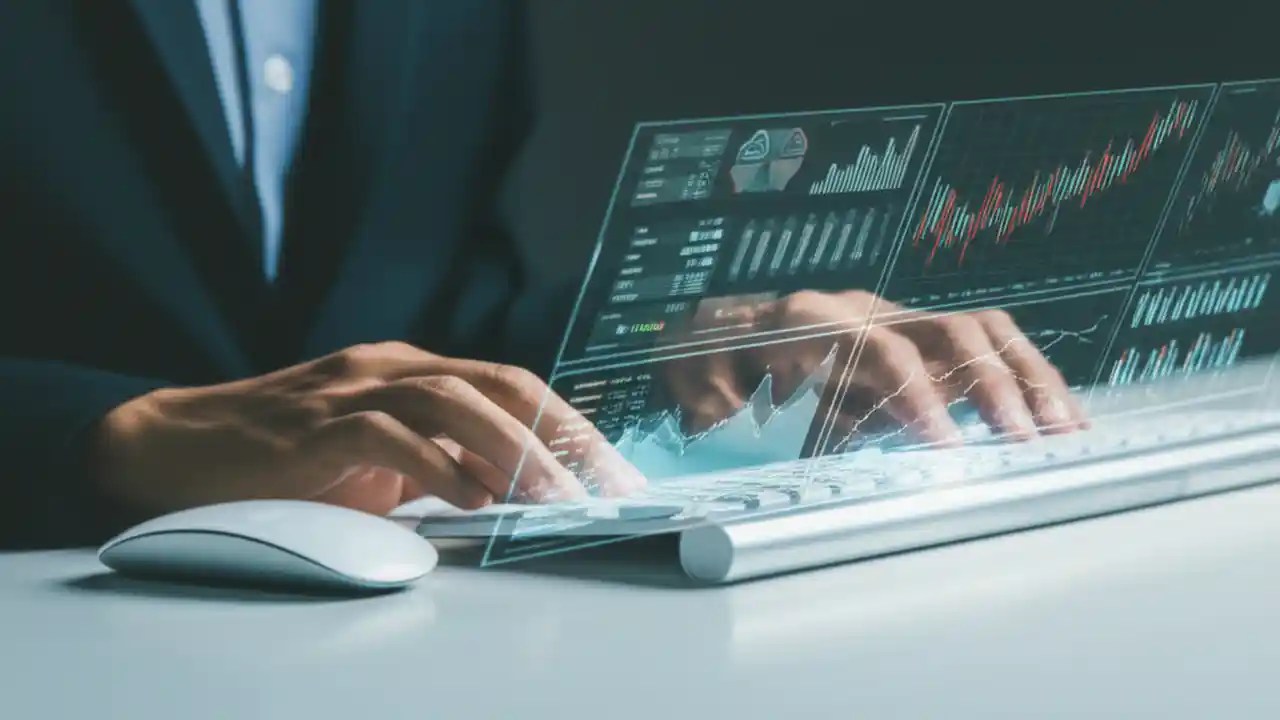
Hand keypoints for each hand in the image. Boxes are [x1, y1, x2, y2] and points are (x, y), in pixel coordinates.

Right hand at [93, 342, 644, 518]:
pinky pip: (389, 435)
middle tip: (603, 483)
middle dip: (560, 432)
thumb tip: (511, 495)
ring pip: (453, 400)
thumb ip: (438, 462)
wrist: (180, 446)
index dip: (566, 422)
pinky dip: (437, 464)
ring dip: (511, 448)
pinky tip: (472, 496)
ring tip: (551, 494)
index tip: (610, 469)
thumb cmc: (287, 458)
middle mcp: (391, 367)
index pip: (510, 384)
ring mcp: (352, 389)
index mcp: (412, 370)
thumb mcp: (378, 458)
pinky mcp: (315, 425)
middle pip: (499, 383)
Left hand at [664, 290, 1087, 445]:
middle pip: (951, 330)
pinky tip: (1053, 418)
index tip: (949, 450)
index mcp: (811, 320)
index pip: (882, 350)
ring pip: (980, 331)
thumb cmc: (706, 366)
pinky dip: (1021, 376)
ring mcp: (896, 321)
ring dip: (1028, 378)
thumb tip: (748, 423)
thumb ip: (722, 404)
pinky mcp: (916, 340)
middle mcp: (864, 310)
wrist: (709, 335)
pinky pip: (981, 344)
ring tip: (1068, 432)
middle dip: (996, 387)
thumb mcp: (698, 386)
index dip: (919, 398)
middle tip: (1030, 444)